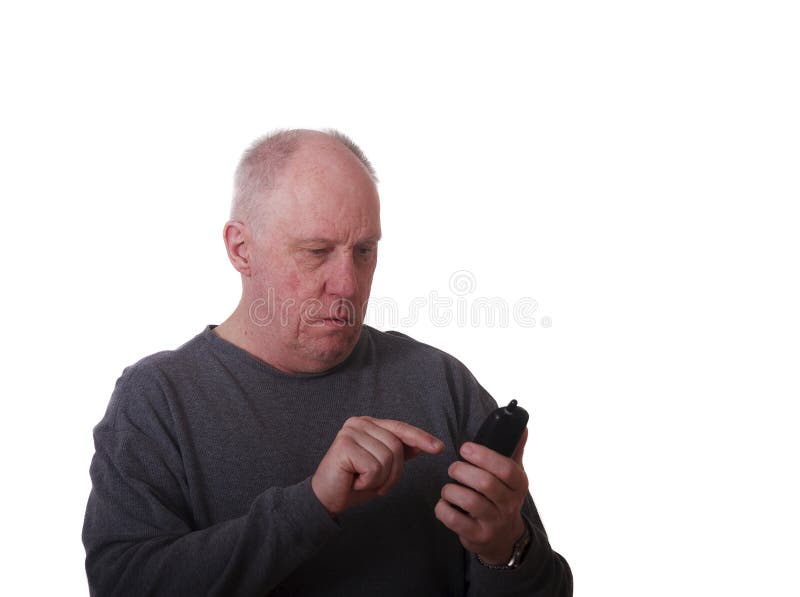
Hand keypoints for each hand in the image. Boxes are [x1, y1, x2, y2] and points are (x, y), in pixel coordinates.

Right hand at [311, 416, 443, 514]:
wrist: (326, 499)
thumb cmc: (353, 483)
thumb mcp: (382, 468)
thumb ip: (399, 454)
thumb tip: (423, 444)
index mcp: (369, 424)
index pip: (400, 428)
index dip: (421, 438)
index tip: (439, 448)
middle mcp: (359, 422)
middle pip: (397, 446)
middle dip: (393, 472)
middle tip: (374, 483)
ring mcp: (350, 431)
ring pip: (387, 458)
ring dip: (380, 479)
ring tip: (363, 481)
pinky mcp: (344, 445)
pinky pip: (374, 467)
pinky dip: (369, 481)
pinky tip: (354, 481)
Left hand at [435, 428, 528, 564]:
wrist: (504, 538)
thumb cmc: (503, 498)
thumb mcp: (513, 476)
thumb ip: (514, 451)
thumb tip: (523, 427)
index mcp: (519, 485)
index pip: (506, 468)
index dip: (483, 456)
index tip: (465, 448)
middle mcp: (509, 505)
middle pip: (485, 483)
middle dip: (462, 471)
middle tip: (453, 469)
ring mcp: (494, 523)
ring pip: (469, 501)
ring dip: (451, 490)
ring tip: (448, 488)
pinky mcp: (478, 536)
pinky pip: (455, 520)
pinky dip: (443, 508)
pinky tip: (444, 503)